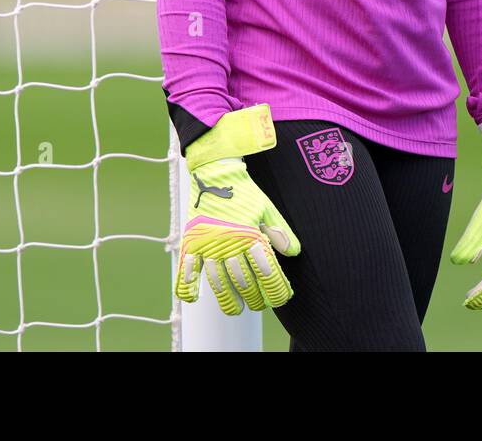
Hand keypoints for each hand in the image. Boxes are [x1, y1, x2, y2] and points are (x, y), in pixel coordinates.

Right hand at [174, 104, 300, 314]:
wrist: (216, 170)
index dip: (276, 289)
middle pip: (244, 281)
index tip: (281, 298)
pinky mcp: (192, 241)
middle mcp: (229, 242)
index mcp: (250, 235)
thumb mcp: (266, 208)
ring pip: (219, 281)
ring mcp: (208, 243)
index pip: (266, 272)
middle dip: (256, 297)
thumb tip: (294, 253)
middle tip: (261, 305)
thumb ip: (279, 232)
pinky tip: (194, 299)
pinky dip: (188, 285)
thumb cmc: (245, 191)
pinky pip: (187, 268)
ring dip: (228, 299)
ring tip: (236, 310)